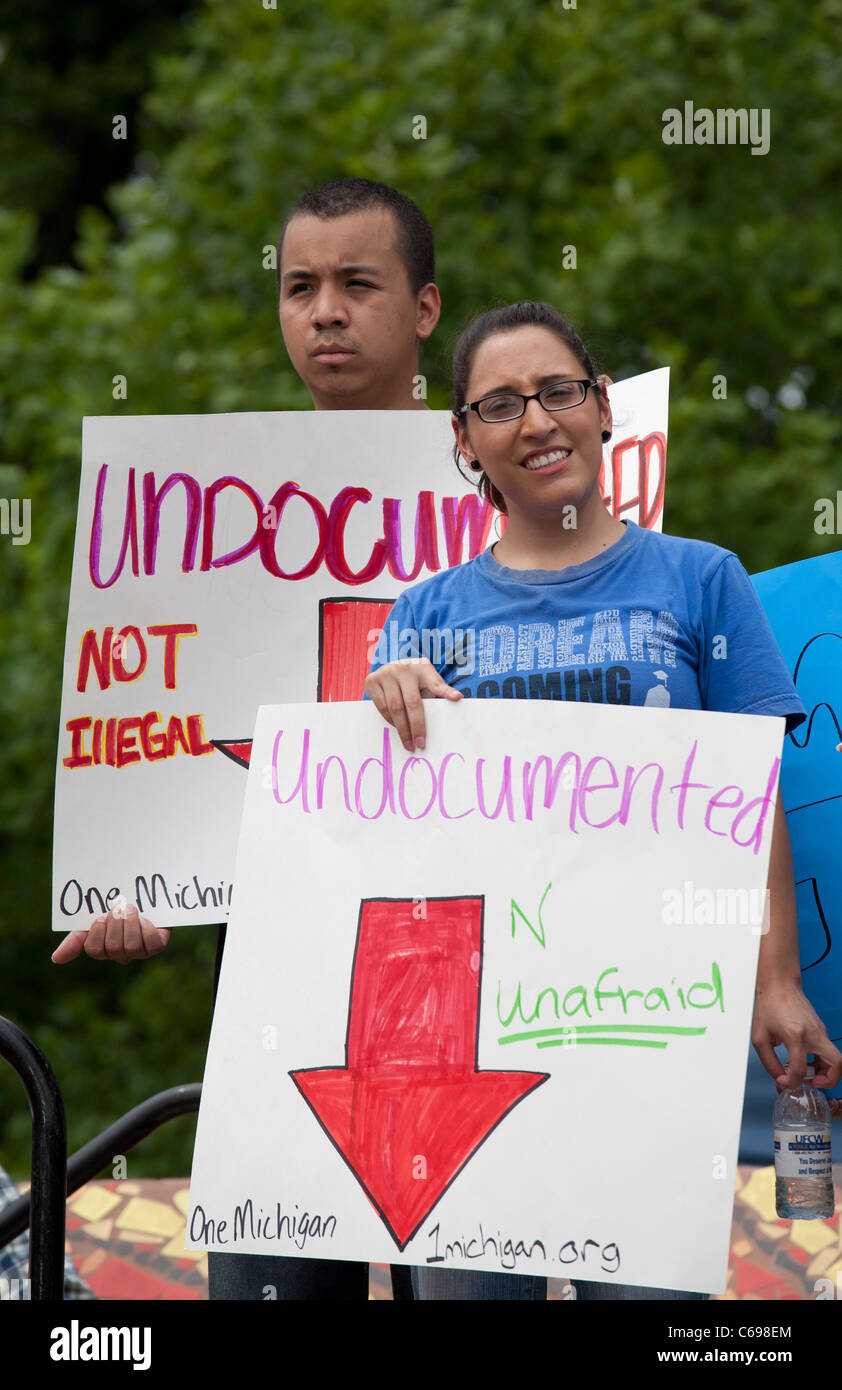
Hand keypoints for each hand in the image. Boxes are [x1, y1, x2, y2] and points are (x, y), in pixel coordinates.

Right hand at [51, 904, 170, 963]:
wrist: (142, 896)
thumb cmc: (115, 911)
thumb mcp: (92, 920)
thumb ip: (75, 939)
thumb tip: (55, 959)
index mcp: (103, 949)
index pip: (94, 950)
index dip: (97, 932)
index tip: (100, 916)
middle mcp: (121, 954)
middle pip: (113, 948)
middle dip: (115, 925)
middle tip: (118, 908)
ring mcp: (140, 951)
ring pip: (132, 947)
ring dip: (130, 924)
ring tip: (130, 909)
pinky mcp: (158, 945)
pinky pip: (152, 944)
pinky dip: (147, 929)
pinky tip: (145, 919)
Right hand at [364, 657, 461, 750]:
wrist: (391, 667)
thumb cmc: (414, 679)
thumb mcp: (426, 680)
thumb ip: (433, 694)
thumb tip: (443, 717)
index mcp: (421, 667)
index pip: (435, 683)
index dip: (446, 691)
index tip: (457, 698)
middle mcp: (403, 668)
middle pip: (411, 702)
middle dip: (417, 726)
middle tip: (420, 744)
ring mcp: (386, 673)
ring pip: (394, 707)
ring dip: (402, 729)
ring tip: (408, 743)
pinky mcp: (372, 681)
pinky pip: (382, 707)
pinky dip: (390, 721)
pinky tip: (397, 728)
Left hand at [752, 976, 841, 1094]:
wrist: (779, 985)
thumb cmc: (769, 1006)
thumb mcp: (760, 1037)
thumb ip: (769, 1061)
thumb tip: (779, 1078)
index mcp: (796, 1036)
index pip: (800, 1070)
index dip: (791, 1082)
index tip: (784, 1082)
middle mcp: (813, 1034)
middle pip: (836, 1064)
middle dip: (828, 1081)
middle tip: (812, 1083)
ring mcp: (821, 1031)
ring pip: (837, 1058)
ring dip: (827, 1072)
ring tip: (809, 1074)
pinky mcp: (821, 1030)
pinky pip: (828, 1050)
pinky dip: (822, 1061)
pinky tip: (807, 1061)